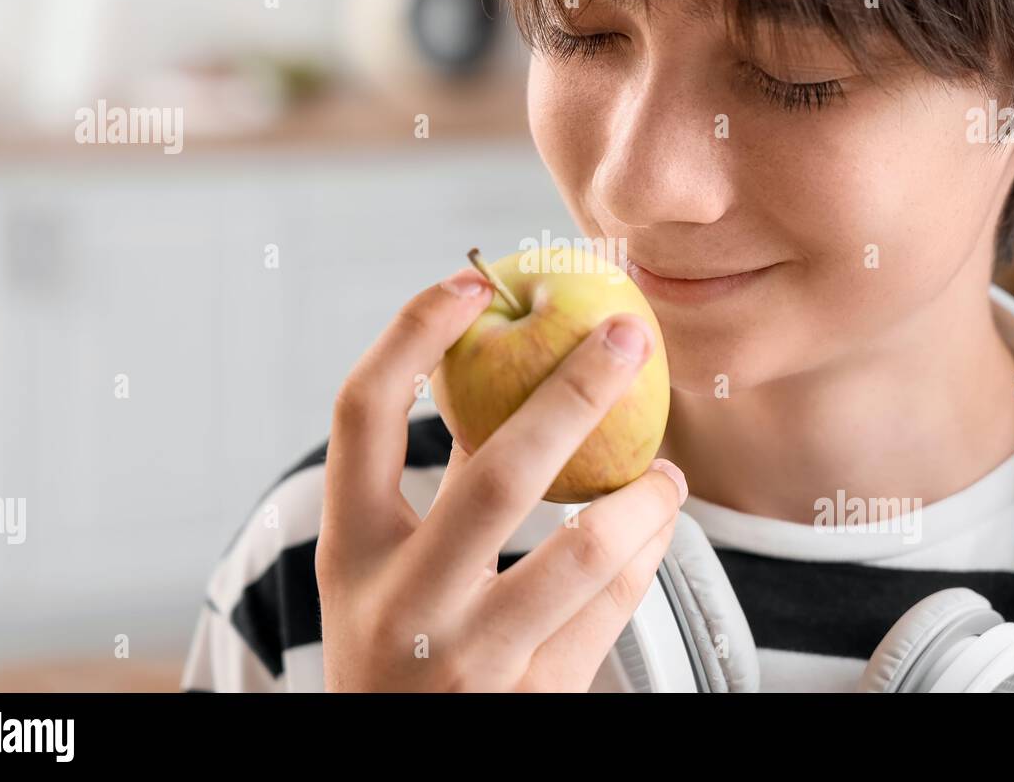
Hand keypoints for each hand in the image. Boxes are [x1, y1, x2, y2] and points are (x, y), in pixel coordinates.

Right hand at [315, 267, 686, 690]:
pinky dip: (645, 557)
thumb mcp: (382, 573)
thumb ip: (438, 489)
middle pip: (496, 472)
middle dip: (575, 390)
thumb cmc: (394, 650)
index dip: (412, 334)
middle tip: (628, 335)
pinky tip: (656, 528)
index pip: (361, 414)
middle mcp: (399, 604)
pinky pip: (611, 610)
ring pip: (583, 553)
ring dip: (642, 496)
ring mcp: (466, 660)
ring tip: (667, 468)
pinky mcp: (531, 700)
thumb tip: (510, 375)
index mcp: (346, 550)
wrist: (391, 772)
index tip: (471, 282)